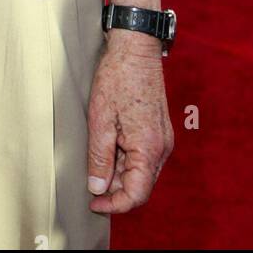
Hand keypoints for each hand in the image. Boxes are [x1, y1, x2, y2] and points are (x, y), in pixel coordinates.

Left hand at [85, 34, 173, 212]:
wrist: (135, 47)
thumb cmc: (118, 77)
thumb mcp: (100, 119)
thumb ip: (100, 157)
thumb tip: (98, 187)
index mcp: (149, 148)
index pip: (136, 194)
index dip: (114, 205)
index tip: (94, 204)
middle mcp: (162, 147)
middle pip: (140, 185)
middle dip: (114, 189)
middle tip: (89, 183)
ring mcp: (162, 138)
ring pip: (141, 171)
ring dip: (119, 173)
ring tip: (96, 157)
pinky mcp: (158, 130)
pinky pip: (143, 156)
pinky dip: (125, 159)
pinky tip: (108, 145)